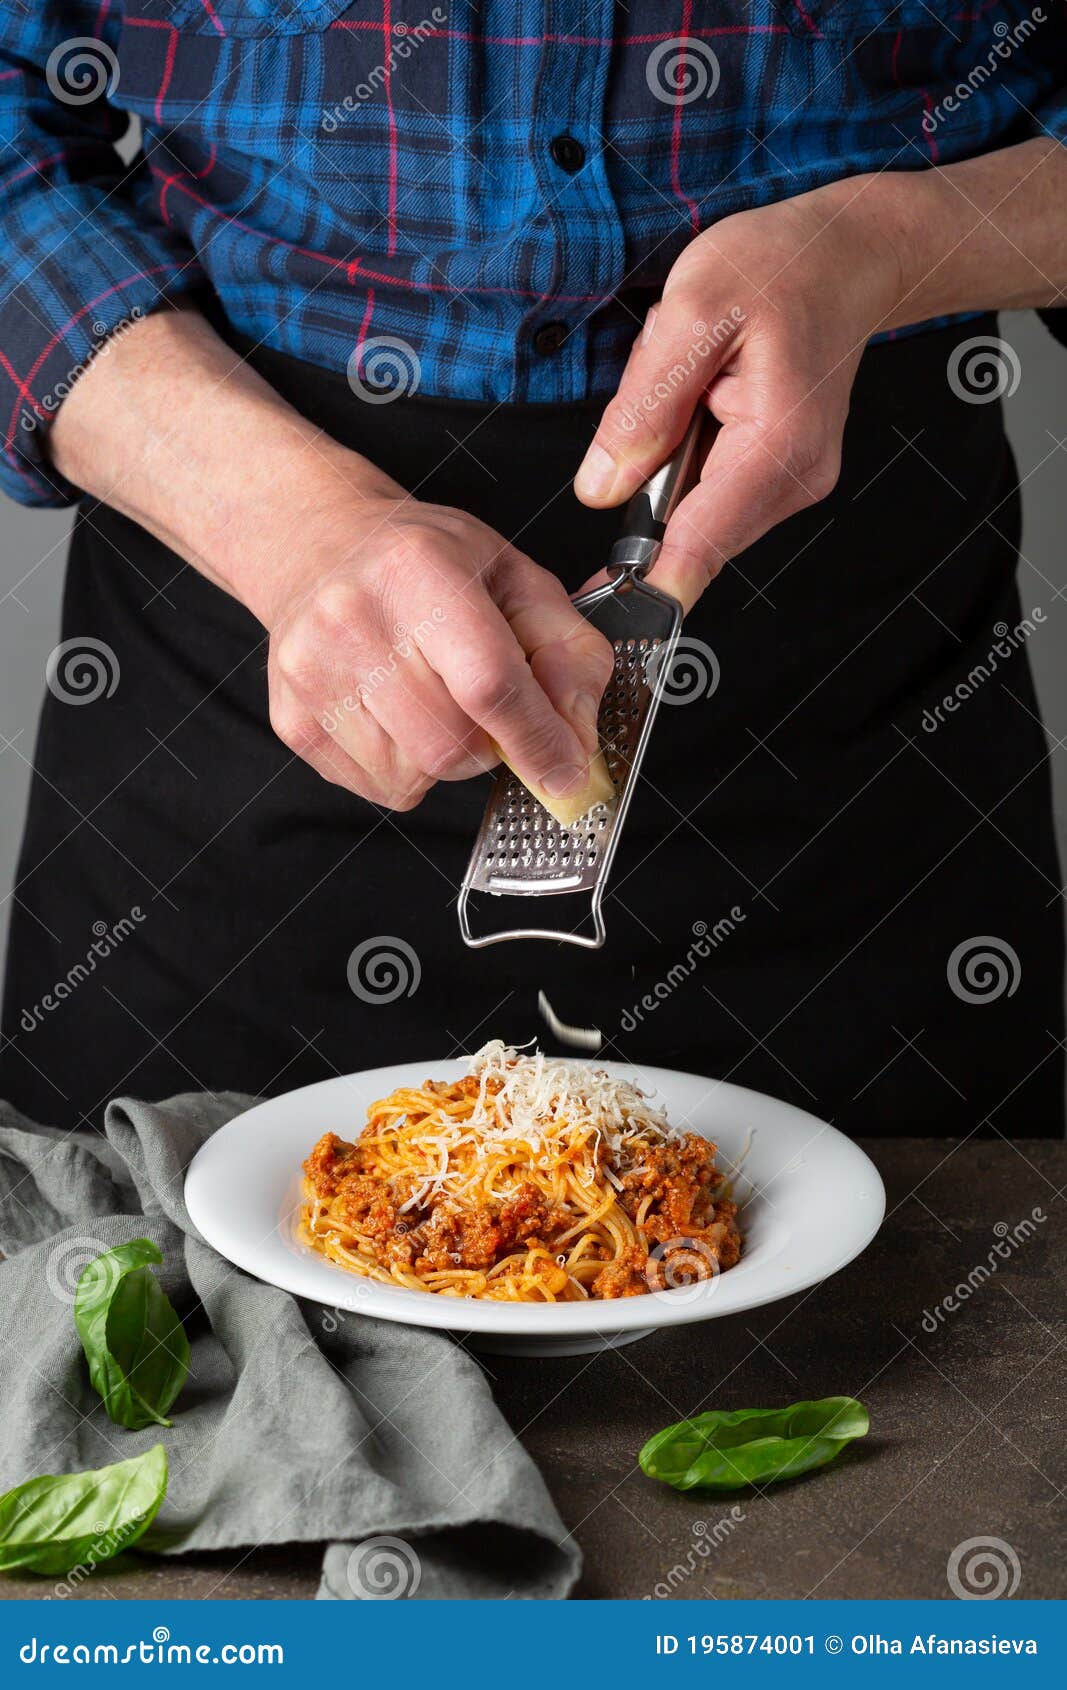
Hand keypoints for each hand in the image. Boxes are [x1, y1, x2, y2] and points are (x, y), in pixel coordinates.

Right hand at [258, 496, 613, 810]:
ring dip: (445, 758)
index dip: (536, 740)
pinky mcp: (292, 717)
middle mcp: (354, 619)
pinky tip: (398, 716)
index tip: (567, 774)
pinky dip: (406, 769)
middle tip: (483, 708)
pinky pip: (377, 788)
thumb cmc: (426, 564)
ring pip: (414, 775)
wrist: (321, 546)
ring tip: (435, 702)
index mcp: (421, 572)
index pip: (489, 683)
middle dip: (488, 746)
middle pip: (450, 745)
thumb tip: (578, 741)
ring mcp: (313, 672)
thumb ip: (567, 653)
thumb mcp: (514, 579)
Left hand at [574, 175, 912, 609]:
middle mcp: (794, 482)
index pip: (696, 549)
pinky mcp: (778, 481)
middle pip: (687, 535)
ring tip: (695, 383)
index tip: (595, 611)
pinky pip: (707, 492)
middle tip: (669, 393)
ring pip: (693, 514)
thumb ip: (643, 407)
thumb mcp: (693, 310)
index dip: (639, 587)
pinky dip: (688, 453)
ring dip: (669, 461)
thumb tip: (601, 490)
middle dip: (650, 485)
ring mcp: (791, 486)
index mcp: (776, 446)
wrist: (849, 255)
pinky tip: (704, 397)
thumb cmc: (781, 266)